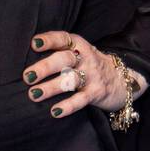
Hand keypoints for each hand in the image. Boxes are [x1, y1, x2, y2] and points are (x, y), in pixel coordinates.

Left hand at [22, 29, 146, 119]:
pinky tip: (54, 111)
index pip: (63, 38)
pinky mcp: (97, 93)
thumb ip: (60, 52)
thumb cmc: (90, 66)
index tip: (33, 44)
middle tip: (27, 76)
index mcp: (79, 46)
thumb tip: (27, 59)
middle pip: (64, 59)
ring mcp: (92, 75)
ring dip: (51, 87)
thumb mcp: (80, 53)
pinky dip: (68, 106)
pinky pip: (81, 100)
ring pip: (70, 80)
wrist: (122, 81)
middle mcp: (86, 58)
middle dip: (45, 67)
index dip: (49, 40)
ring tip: (34, 94)